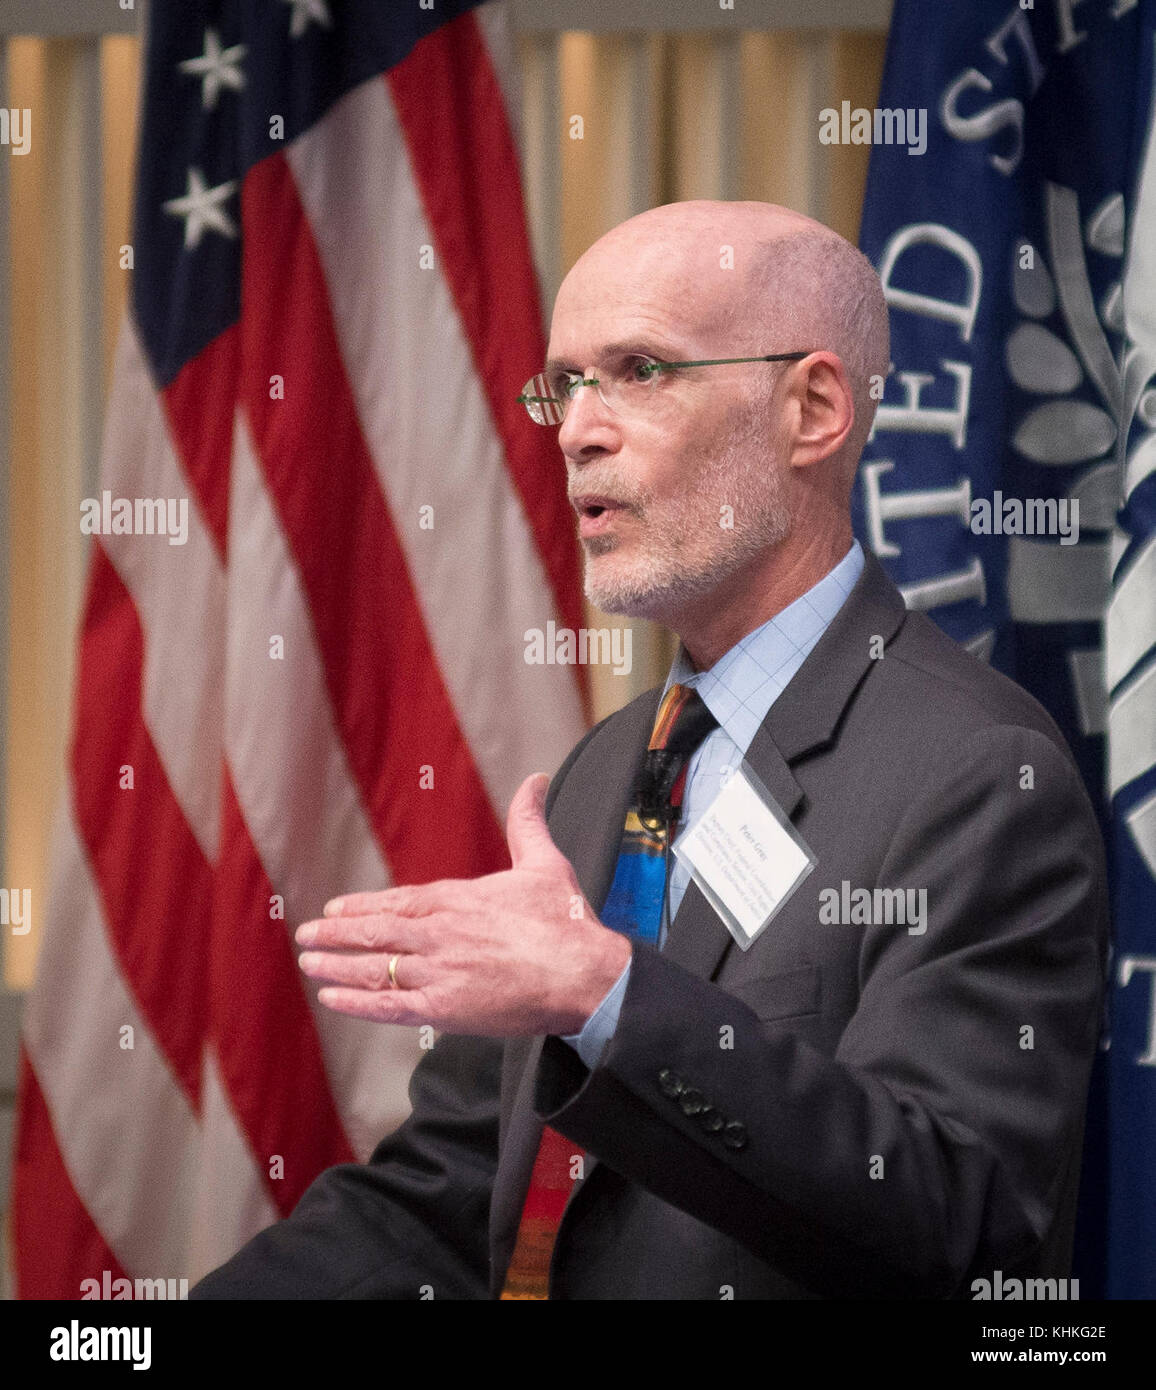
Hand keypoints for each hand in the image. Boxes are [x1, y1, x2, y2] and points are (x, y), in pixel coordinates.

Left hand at [295, 773, 631, 1036]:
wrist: (584, 973)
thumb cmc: (566, 922)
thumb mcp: (545, 862)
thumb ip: (528, 821)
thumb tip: (535, 780)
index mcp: (457, 899)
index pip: (396, 902)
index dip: (361, 907)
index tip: (334, 909)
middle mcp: (439, 932)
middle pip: (374, 933)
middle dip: (335, 934)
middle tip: (305, 935)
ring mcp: (439, 971)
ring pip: (374, 967)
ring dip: (336, 965)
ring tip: (310, 963)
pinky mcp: (446, 1008)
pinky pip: (390, 1006)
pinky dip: (358, 1002)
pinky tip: (333, 998)